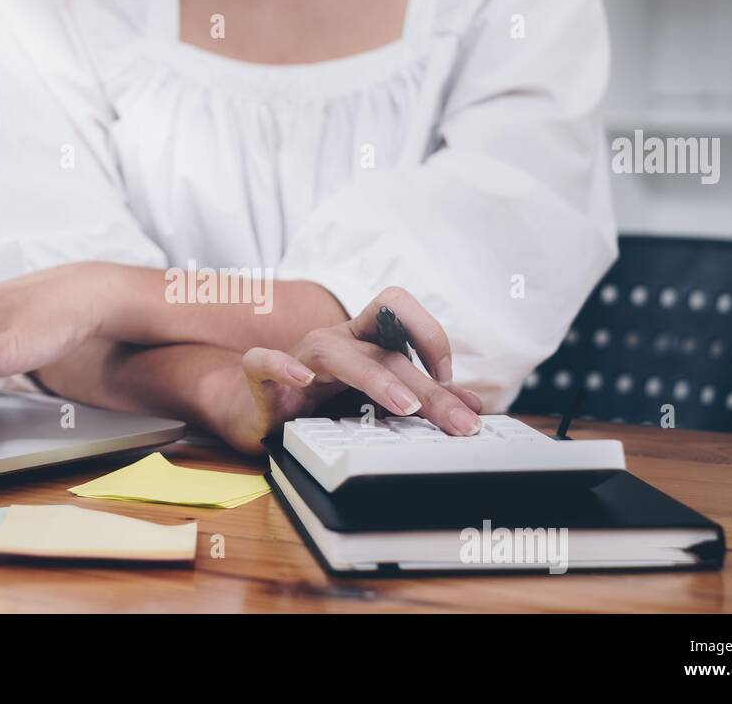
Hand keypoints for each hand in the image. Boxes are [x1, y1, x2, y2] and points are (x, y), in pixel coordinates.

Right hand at [223, 287, 482, 453]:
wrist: (260, 413)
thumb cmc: (319, 402)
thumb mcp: (376, 401)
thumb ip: (421, 398)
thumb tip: (472, 404)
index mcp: (362, 341)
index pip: (398, 310)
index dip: (428, 336)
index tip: (449, 380)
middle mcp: (334, 341)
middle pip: (385, 350)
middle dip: (427, 387)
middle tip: (458, 422)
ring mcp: (298, 357)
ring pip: (337, 353)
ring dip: (374, 378)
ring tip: (405, 407)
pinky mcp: (262, 379)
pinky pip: (264, 362)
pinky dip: (282, 367)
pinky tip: (302, 382)